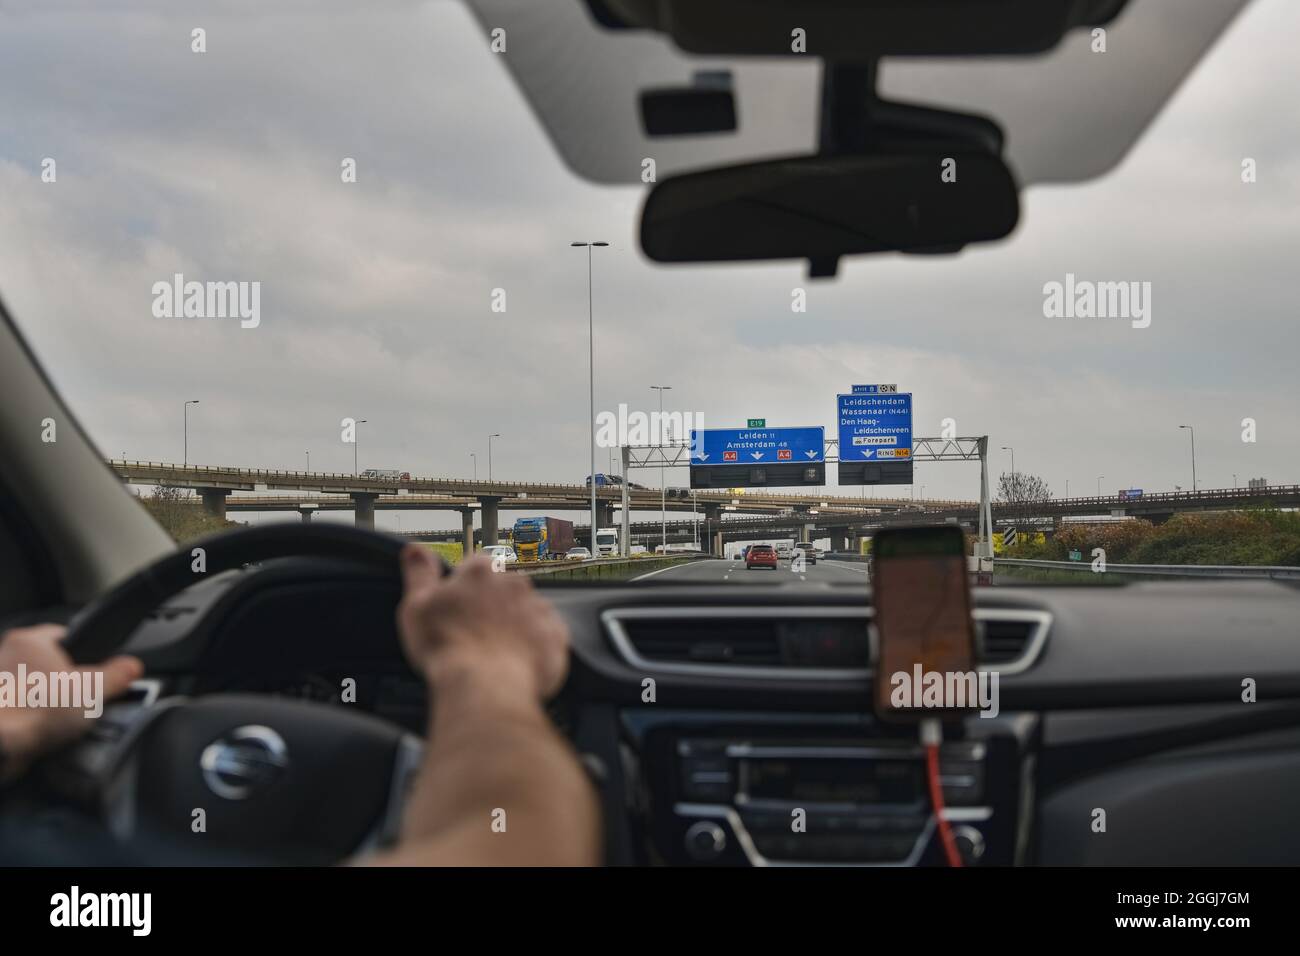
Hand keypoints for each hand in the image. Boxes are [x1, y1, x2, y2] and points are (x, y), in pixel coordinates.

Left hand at [0, 624, 142, 782]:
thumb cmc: (33, 710)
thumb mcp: (92, 690)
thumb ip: (117, 675)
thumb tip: (132, 666)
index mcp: (29, 640)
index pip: (67, 636)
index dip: (88, 654)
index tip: (98, 672)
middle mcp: (7, 656)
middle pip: (51, 665)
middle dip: (68, 684)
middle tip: (85, 701)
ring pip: (36, 690)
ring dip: (50, 704)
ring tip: (66, 722)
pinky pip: (23, 711)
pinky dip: (35, 721)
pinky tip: (47, 734)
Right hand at [396, 546, 569, 700]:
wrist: (485, 686)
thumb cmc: (447, 646)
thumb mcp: (417, 607)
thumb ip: (420, 574)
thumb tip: (415, 549)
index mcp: (481, 571)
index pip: (476, 570)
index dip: (465, 592)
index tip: (458, 615)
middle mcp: (515, 583)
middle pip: (504, 590)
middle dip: (493, 609)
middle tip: (475, 638)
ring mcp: (539, 609)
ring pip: (527, 613)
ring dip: (516, 628)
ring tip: (495, 656)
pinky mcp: (556, 636)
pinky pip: (547, 637)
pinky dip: (536, 648)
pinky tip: (517, 664)